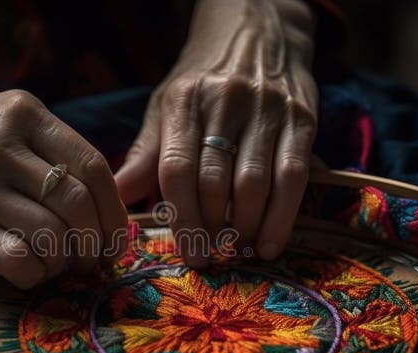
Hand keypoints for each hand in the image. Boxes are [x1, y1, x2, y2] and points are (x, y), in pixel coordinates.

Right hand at [0, 91, 127, 287]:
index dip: (114, 210)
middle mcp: (0, 144)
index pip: (92, 166)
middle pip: (76, 205)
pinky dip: (35, 273)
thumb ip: (51, 147)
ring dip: (67, 261)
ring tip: (62, 264)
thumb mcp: (3, 117)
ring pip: (51, 236)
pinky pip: (16, 259)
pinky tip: (32, 270)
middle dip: (97, 242)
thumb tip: (107, 201)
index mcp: (23, 113)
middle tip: (95, 258)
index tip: (117, 235)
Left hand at [114, 0, 317, 265]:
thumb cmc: (201, 79)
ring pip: (254, 183)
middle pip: (214, 182)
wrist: (255, 30)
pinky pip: (293, 175)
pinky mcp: (302, 117)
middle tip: (212, 256)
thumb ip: (145, 153)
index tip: (188, 254)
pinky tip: (270, 241)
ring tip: (240, 251)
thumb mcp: (165, 105)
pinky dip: (282, 216)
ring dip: (246, 227)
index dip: (181, 218)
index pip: (176, 169)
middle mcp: (224, 103)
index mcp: (182, 102)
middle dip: (212, 229)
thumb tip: (115, 196)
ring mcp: (266, 109)